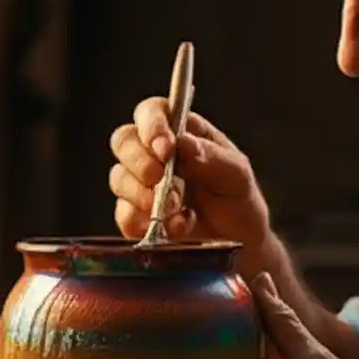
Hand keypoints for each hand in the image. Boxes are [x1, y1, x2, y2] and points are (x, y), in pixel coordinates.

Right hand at [109, 98, 272, 275]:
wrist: (240, 245)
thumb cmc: (239, 200)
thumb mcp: (237, 175)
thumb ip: (212, 156)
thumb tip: (183, 142)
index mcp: (180, 133)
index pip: (152, 112)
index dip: (151, 125)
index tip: (166, 148)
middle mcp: (155, 155)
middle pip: (123, 140)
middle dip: (140, 161)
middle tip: (160, 179)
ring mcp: (142, 186)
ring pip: (119, 178)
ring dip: (144, 195)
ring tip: (178, 210)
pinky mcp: (137, 217)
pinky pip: (124, 215)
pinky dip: (144, 222)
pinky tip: (173, 229)